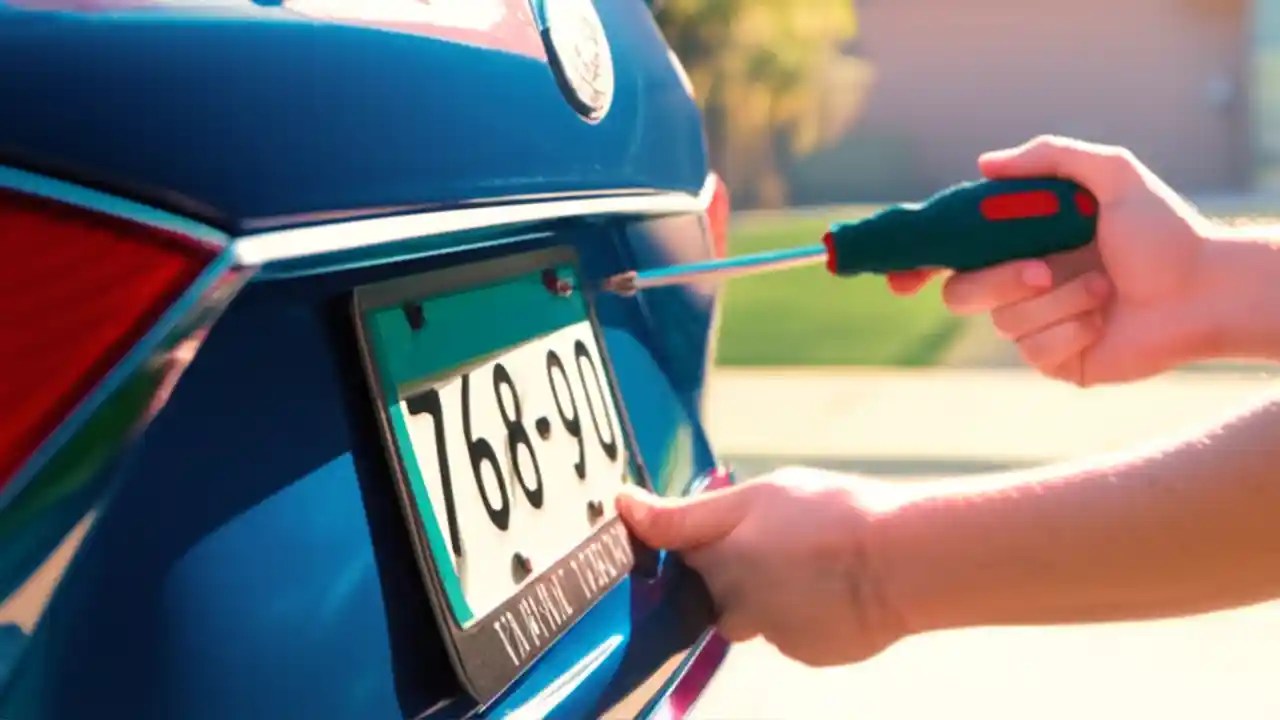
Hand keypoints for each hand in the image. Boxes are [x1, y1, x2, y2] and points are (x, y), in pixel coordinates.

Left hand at [615, 468, 907, 666]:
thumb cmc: (835, 514)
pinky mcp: (802, 651)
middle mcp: (733, 599)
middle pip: (711, 586)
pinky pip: (788, 630)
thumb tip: (625, 504)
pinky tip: (829, 587)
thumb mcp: (761, 494)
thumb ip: (691, 511)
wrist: (902, 562)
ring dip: (767, 592)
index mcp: (719, 553)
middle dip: (730, 566)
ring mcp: (768, 630)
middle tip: (773, 539)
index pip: (669, 546)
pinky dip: (801, 612)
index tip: (671, 524)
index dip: (677, 534)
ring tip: (811, 562)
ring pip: (751, 611)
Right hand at [890, 135, 1212, 385]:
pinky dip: (1071, 329)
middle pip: (960, 292)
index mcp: (1021, 242)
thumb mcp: (1110, 175)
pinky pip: (1033, 351)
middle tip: (1041, 270)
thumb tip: (984, 164)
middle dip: (997, 281)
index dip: (916, 265)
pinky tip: (1104, 319)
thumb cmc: (1163, 232)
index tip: (900, 276)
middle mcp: (1020, 284)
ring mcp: (1036, 325)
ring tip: (1104, 289)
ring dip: (1056, 302)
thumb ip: (1049, 157)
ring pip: (1002, 321)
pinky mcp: (1056, 360)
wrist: (1203, 288)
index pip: (952, 254)